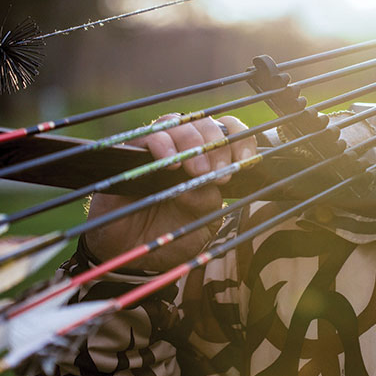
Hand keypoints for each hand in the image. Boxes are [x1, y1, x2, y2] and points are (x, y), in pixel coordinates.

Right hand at [83, 114, 255, 272]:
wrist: (130, 253)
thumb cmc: (168, 236)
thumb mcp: (200, 225)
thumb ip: (209, 204)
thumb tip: (208, 182)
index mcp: (207, 163)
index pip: (229, 133)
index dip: (241, 140)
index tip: (245, 161)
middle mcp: (184, 150)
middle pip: (205, 123)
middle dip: (218, 144)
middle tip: (219, 172)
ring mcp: (158, 149)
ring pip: (178, 123)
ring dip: (193, 142)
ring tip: (197, 170)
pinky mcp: (131, 153)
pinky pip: (148, 135)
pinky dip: (163, 144)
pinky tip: (171, 164)